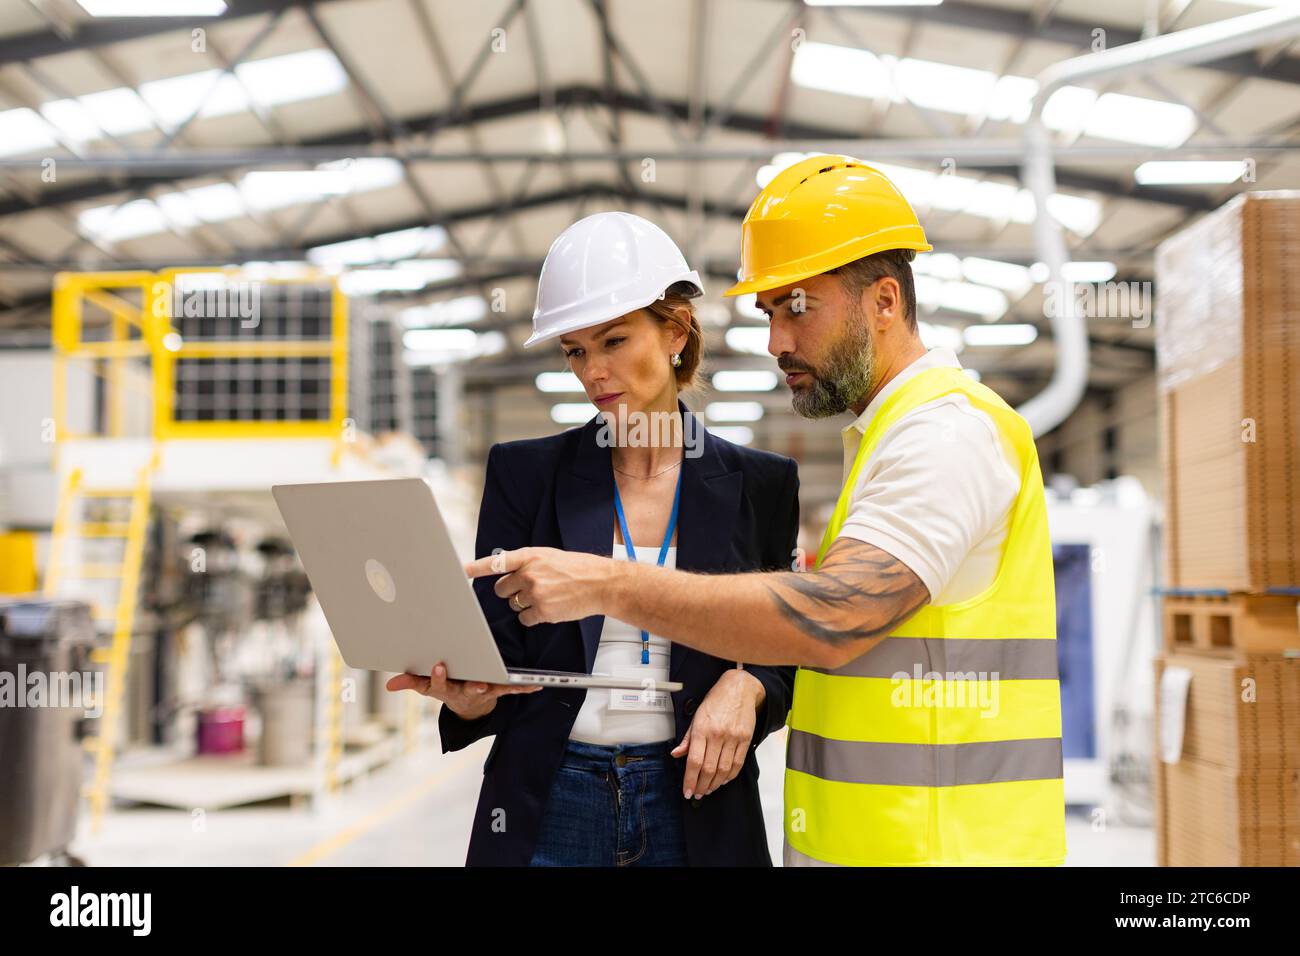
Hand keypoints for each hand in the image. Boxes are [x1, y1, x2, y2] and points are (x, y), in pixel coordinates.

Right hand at [385, 661, 539, 719]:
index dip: (438, 676)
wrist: (468, 706)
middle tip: (477, 683)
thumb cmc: (447, 687)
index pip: (438, 684)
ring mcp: (482, 691)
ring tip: (510, 683)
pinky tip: (537, 685)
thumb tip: (390, 684)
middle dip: (472, 685)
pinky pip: (510, 688)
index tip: (438, 665)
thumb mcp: (427, 686)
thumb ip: (410, 682)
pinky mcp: (497, 690)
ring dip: (499, 686)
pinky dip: (523, 687)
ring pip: (490, 688)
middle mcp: (464, 691)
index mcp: (445, 688)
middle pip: (467, 688)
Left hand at [464, 547, 615, 626]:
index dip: (476, 568)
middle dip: (511, 591)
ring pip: (513, 604)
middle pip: (501, 589)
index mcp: (530, 556)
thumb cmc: (578, 568)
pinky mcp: (542, 610)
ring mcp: (535, 592)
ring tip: (546, 596)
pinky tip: (549, 608)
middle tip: (529, 589)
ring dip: (524, 604)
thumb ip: (528, 562)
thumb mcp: (550, 556)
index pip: (496, 562)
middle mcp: (529, 573)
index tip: (460, 571)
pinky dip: (534, 617)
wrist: (600, 583)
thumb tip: (508, 571)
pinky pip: (525, 618)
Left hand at [670, 668, 764, 798]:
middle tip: (697, 794)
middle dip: (701, 786)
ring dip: (714, 784)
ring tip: (708, 789)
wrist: (739, 688)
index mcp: (702, 729)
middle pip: (708, 769)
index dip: (690, 780)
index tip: (687, 790)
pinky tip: (723, 780)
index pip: (694, 761)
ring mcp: (733, 738)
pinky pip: (738, 764)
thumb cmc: (716, 700)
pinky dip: (730, 776)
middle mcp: (718, 735)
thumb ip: (687, 738)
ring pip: (723, 769)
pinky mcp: (745, 739)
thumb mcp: (696, 716)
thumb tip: (676, 754)